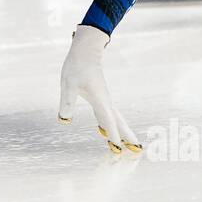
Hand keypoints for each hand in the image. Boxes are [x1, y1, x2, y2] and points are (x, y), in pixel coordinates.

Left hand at [57, 25, 141, 154]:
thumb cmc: (76, 67)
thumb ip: (67, 101)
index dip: (114, 135)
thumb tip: (64, 119)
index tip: (119, 149)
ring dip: (122, 132)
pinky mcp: (99, 97)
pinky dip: (110, 125)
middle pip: (118, 122)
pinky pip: (107, 115)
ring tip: (129, 145)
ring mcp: (104, 100)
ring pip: (115, 119)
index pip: (108, 121)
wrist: (85, 52)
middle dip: (127, 136)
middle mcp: (105, 102)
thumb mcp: (68, 84)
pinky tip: (103, 131)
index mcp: (100, 100)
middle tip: (137, 150)